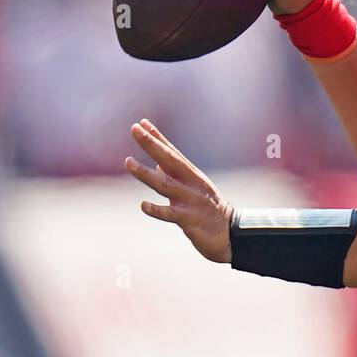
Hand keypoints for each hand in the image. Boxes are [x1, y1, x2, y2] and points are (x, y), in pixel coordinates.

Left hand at [125, 118, 232, 263]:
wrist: (229, 234)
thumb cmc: (208, 209)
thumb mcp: (193, 187)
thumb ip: (175, 174)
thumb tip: (157, 162)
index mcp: (191, 174)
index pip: (171, 151)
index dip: (157, 137)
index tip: (141, 123)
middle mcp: (191, 183)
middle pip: (168, 160)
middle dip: (151, 144)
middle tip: (134, 129)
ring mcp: (190, 200)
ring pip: (165, 184)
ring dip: (145, 173)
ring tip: (128, 162)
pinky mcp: (190, 219)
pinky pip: (171, 214)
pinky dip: (157, 209)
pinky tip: (143, 205)